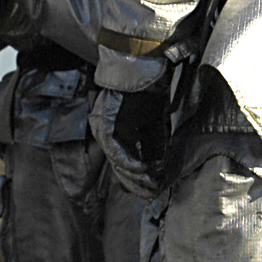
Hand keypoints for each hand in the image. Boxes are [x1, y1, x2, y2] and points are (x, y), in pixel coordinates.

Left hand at [89, 81, 170, 197]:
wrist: (143, 69)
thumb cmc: (149, 94)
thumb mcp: (154, 126)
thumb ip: (155, 147)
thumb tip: (159, 170)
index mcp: (117, 134)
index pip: (125, 164)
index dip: (139, 179)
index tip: (154, 189)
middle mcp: (105, 134)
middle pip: (118, 167)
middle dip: (137, 182)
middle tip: (153, 192)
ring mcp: (102, 129)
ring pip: (116, 162)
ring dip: (134, 176)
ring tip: (150, 184)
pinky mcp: (103, 124)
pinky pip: (115, 151)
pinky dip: (129, 162)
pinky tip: (142, 169)